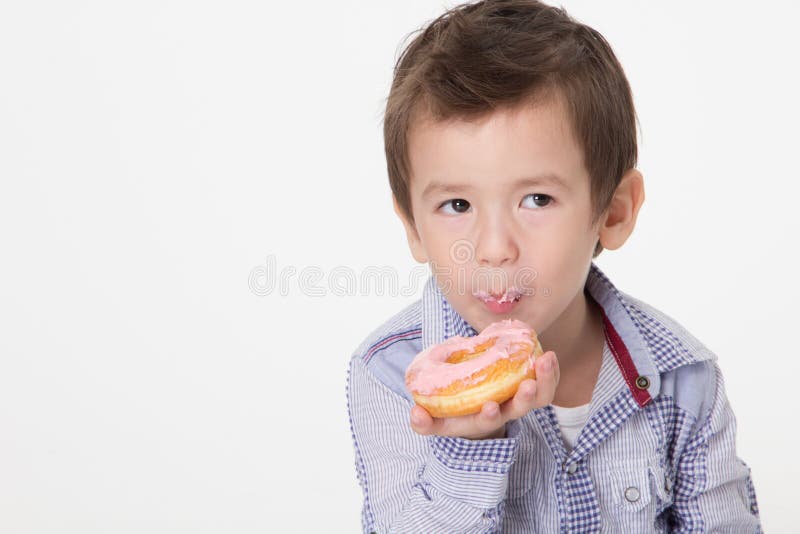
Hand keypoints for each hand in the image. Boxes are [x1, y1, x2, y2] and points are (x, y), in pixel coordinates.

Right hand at [409, 350, 559, 439]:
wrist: (471, 406)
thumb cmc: (450, 411)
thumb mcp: (434, 420)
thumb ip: (423, 421)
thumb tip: (416, 413)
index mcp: (479, 420)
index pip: (486, 422)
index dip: (488, 417)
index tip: (489, 407)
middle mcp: (503, 412)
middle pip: (520, 410)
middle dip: (525, 399)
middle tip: (528, 384)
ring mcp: (518, 399)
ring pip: (539, 397)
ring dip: (546, 380)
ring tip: (546, 359)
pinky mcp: (528, 386)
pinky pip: (545, 383)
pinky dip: (550, 371)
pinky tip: (546, 354)